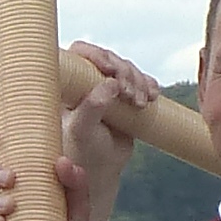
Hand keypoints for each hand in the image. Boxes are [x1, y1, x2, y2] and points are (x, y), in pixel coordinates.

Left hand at [62, 40, 159, 220]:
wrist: (100, 168)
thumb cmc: (82, 151)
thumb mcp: (82, 131)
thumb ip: (91, 108)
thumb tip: (110, 84)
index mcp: (68, 84)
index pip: (80, 53)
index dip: (96, 54)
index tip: (109, 69)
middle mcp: (85, 81)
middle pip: (107, 59)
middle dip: (124, 72)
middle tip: (130, 95)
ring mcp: (105, 86)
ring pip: (126, 68)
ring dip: (138, 81)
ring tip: (141, 103)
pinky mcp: (123, 95)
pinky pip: (140, 80)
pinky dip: (148, 85)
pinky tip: (153, 97)